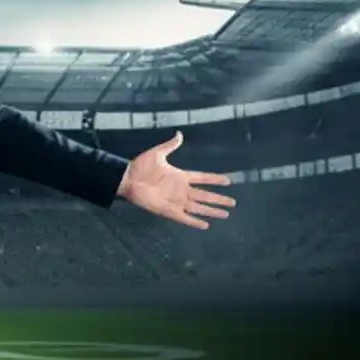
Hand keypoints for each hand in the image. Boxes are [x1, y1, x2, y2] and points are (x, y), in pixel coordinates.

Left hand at [116, 131, 234, 229]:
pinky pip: (185, 218)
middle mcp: (181, 190)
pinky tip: (205, 225)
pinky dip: (194, 222)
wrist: (127, 179)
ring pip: (199, 207)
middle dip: (219, 199)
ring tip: (225, 214)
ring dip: (212, 211)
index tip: (228, 181)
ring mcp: (176, 201)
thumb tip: (179, 134)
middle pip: (205, 195)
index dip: (215, 179)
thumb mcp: (157, 153)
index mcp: (180, 176)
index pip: (202, 178)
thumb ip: (170, 145)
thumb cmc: (140, 167)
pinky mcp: (168, 210)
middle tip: (233, 203)